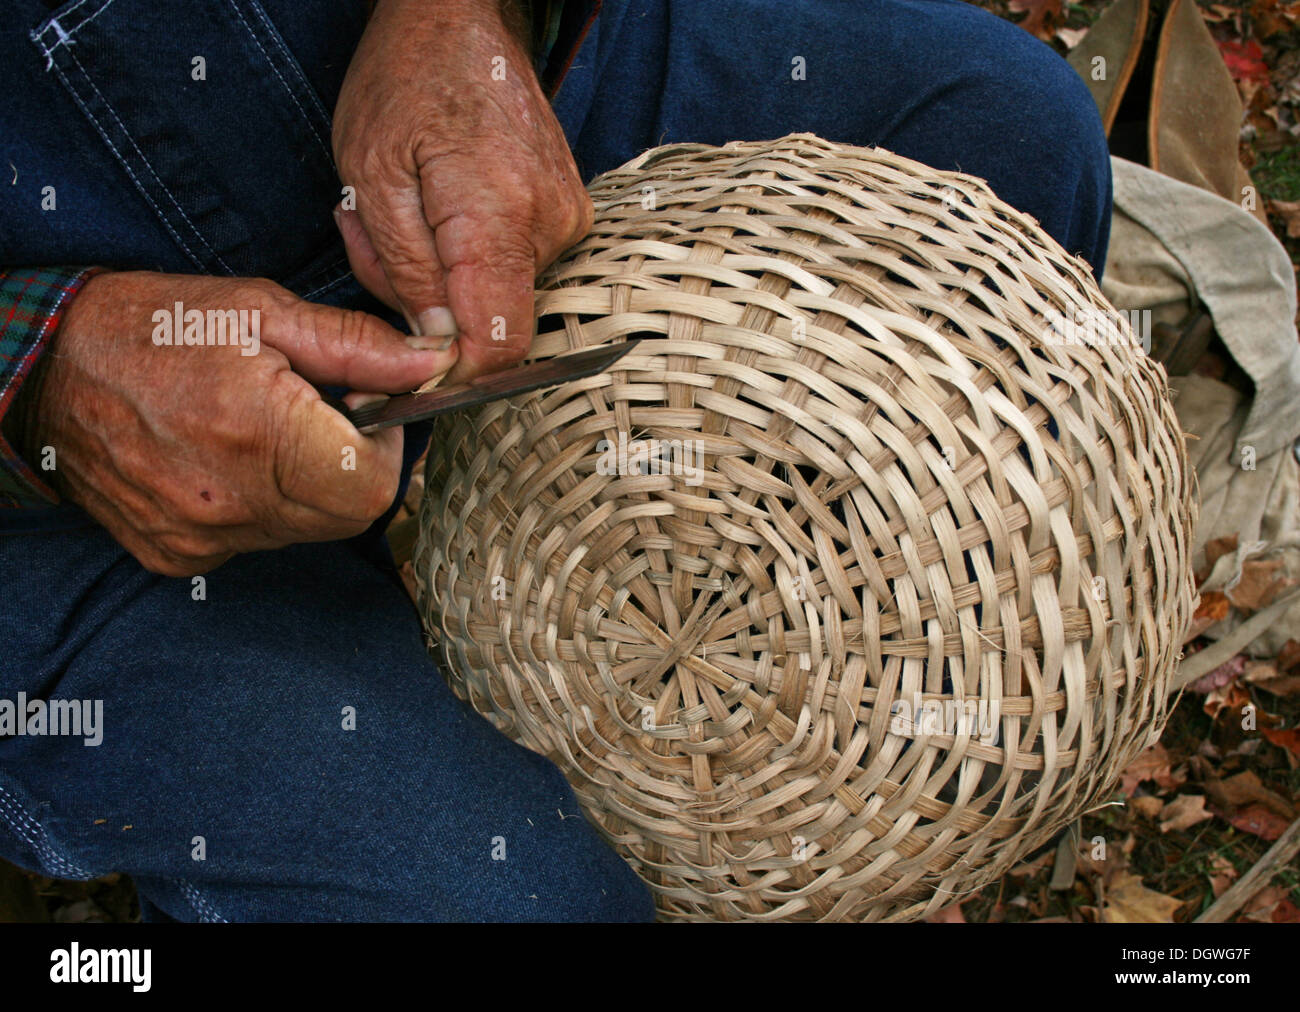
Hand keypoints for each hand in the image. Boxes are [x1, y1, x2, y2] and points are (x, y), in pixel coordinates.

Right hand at [22, 271, 457, 575]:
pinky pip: (255, 542)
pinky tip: (228, 460)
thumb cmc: (155, 326)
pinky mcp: (176, 555)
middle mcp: (228, 499)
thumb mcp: (261, 308)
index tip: (367, 409)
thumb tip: (436, 361)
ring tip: (267, 430)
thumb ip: (358, 343)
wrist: (45, 368)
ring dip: (308, 487)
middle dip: (353, 467)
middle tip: (320, 414)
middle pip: (346, 517)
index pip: (372, 487)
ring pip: (304, 532)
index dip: (387, 450)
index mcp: (257, 431)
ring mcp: (199, 536)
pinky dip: (261, 507)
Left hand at [332, 0, 591, 382]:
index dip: (455, 375)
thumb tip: (439, 346)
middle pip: (489, 321)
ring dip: (436, 274)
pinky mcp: (565, 214)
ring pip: (495, 295)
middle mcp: (550, 225)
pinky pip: (510, 267)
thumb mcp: (373, 176)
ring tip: (400, 211)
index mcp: (500, 218)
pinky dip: (462, 255)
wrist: (464, 18)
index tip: (409, 376)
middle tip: (367, 236)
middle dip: (422, 305)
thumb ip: (407, 272)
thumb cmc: (407, 82)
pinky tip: (435, 209)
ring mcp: (566, 219)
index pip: (498, 344)